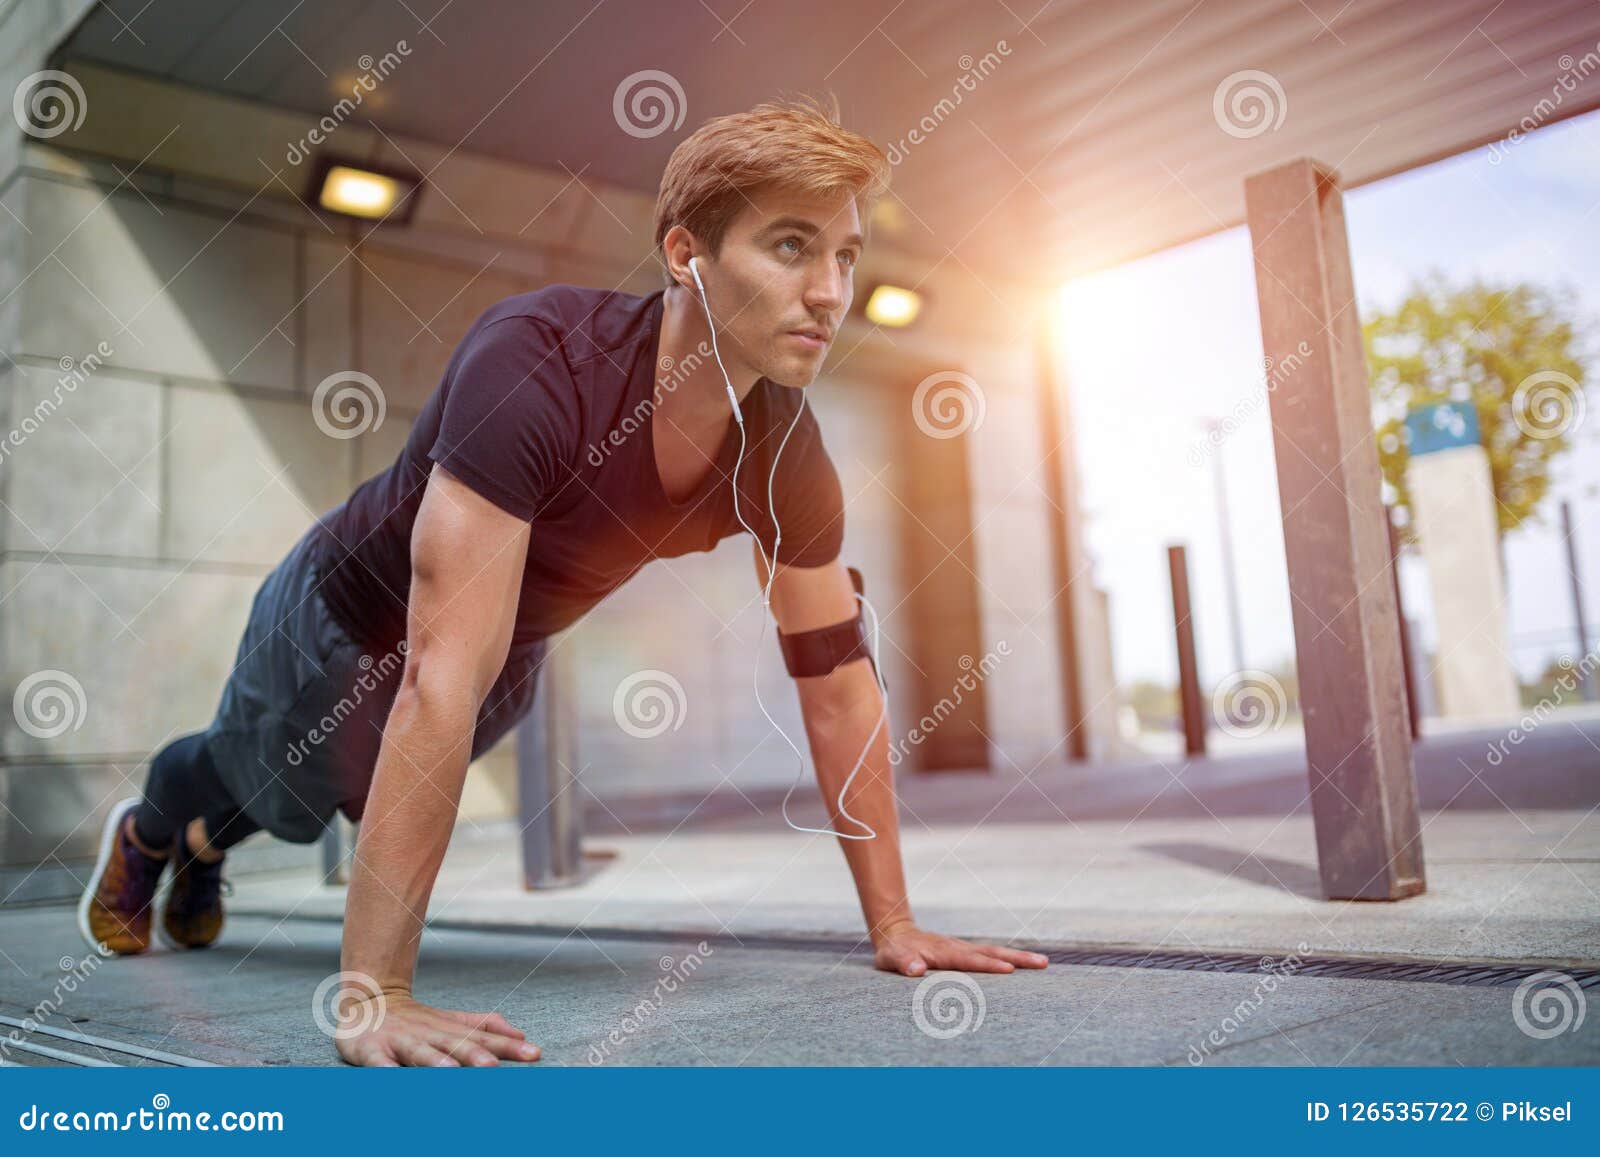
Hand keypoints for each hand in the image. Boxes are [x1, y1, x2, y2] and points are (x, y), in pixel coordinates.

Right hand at [334, 992, 541, 1066]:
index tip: (534, 1054)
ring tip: (450, 1072)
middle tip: (492, 1068)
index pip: (485, 1038)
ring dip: (435, 1062)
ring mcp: (400, 1041)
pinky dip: (383, 1070)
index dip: (509, 1047)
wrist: (369, 1001)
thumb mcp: (454, 1021)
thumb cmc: (417, 1020)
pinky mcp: (370, 1050)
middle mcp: (429, 1034)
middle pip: (454, 1044)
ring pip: (419, 1052)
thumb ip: (487, 1027)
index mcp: (450, 1030)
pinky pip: (376, 1062)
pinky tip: (390, 1077)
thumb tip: (522, 1036)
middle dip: (474, 1056)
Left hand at [872, 923, 1048, 976]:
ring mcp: (964, 949)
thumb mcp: (891, 958)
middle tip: (1042, 964)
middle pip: (991, 952)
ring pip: (995, 951)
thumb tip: (916, 970)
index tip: (1008, 969)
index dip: (988, 965)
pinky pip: (990, 955)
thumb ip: (903, 963)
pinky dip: (1009, 958)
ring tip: (1044, 963)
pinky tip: (1025, 965)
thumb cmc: (894, 951)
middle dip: (1017, 958)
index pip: (969, 960)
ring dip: (1019, 957)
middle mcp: (958, 948)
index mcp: (943, 952)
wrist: (896, 933)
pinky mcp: (966, 953)